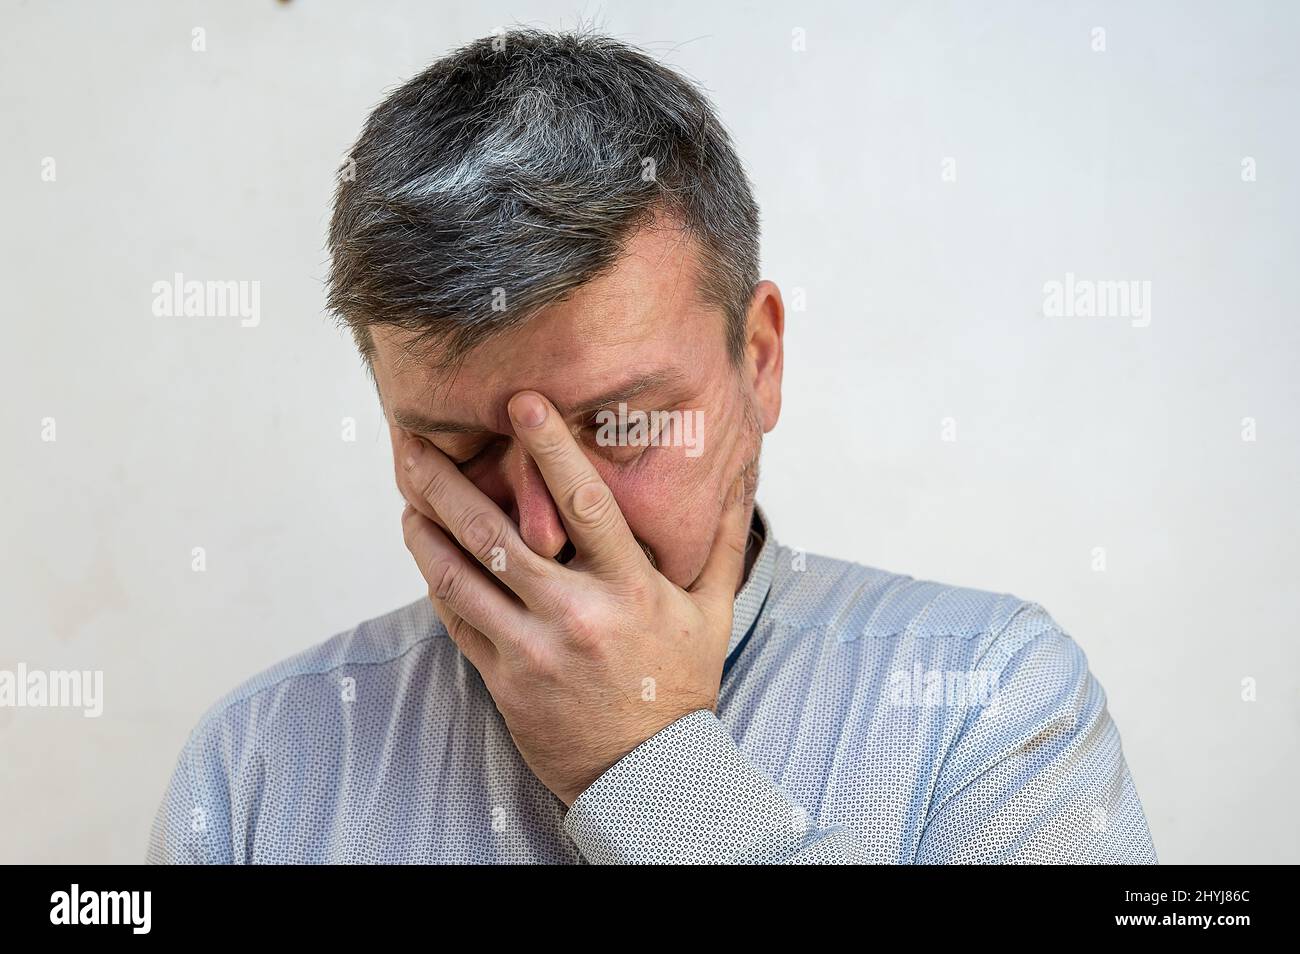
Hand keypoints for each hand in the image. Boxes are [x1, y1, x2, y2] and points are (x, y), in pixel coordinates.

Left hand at [396, 390, 749, 805]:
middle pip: (497, 534)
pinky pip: (458, 620)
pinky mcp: (504, 679)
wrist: (648, 776)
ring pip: (461, 576)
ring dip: (426, 529)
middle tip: (414, 441)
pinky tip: (426, 550)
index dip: (551, 449)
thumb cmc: (681, 686)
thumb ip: (720, 543)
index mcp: (631, 589)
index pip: (585, 504)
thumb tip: (738, 481)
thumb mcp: (712, 613)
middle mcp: (576, 614)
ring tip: (407, 492)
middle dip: (448, 482)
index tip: (522, 403)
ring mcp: (533, 648)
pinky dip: (437, 579)